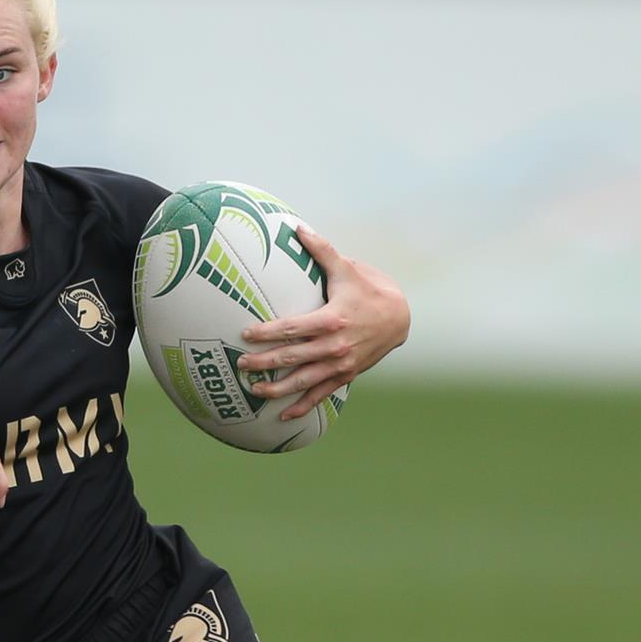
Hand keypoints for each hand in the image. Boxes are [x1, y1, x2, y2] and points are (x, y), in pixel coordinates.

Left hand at [236, 225, 410, 418]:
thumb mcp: (347, 269)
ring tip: (254, 390)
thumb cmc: (368, 289)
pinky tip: (283, 416)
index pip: (294, 328)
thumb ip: (321, 250)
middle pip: (294, 357)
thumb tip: (297, 226)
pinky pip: (321, 394)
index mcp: (332, 319)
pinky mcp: (346, 375)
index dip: (268, 332)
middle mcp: (336, 345)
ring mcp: (341, 364)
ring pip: (305, 380)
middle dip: (265, 362)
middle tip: (240, 364)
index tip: (245, 334)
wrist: (400, 317)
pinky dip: (303, 406)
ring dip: (279, 388)